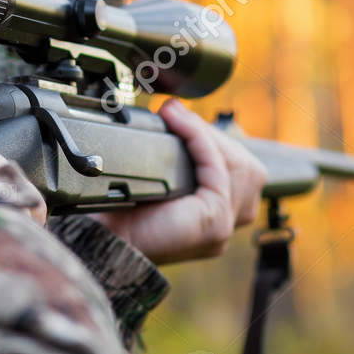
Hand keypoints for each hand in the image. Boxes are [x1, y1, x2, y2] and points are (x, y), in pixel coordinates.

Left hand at [91, 100, 266, 264]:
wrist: (106, 240)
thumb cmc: (124, 214)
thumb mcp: (161, 179)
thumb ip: (180, 158)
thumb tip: (178, 113)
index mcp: (217, 216)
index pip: (241, 170)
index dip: (217, 141)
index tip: (184, 118)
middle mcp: (228, 224)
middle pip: (247, 168)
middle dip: (214, 136)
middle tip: (178, 116)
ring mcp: (224, 225)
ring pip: (239, 166)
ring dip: (206, 133)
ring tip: (177, 117)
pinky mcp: (214, 221)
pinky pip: (217, 169)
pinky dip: (199, 139)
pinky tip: (179, 124)